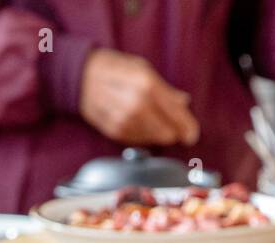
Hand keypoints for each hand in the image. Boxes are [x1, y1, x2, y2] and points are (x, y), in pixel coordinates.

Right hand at [78, 49, 198, 146]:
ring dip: (157, 136)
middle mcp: (136, 104)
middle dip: (174, 134)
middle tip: (179, 134)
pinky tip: (142, 128)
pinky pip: (135, 140)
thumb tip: (183, 103)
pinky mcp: (113, 130)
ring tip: (158, 128)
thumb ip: (165, 90)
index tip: (192, 135)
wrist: (82, 76)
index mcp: (148, 85)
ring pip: (151, 138)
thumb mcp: (143, 70)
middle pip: (166, 131)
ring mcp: (124, 119)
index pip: (175, 113)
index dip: (187, 126)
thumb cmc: (115, 69)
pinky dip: (142, 137)